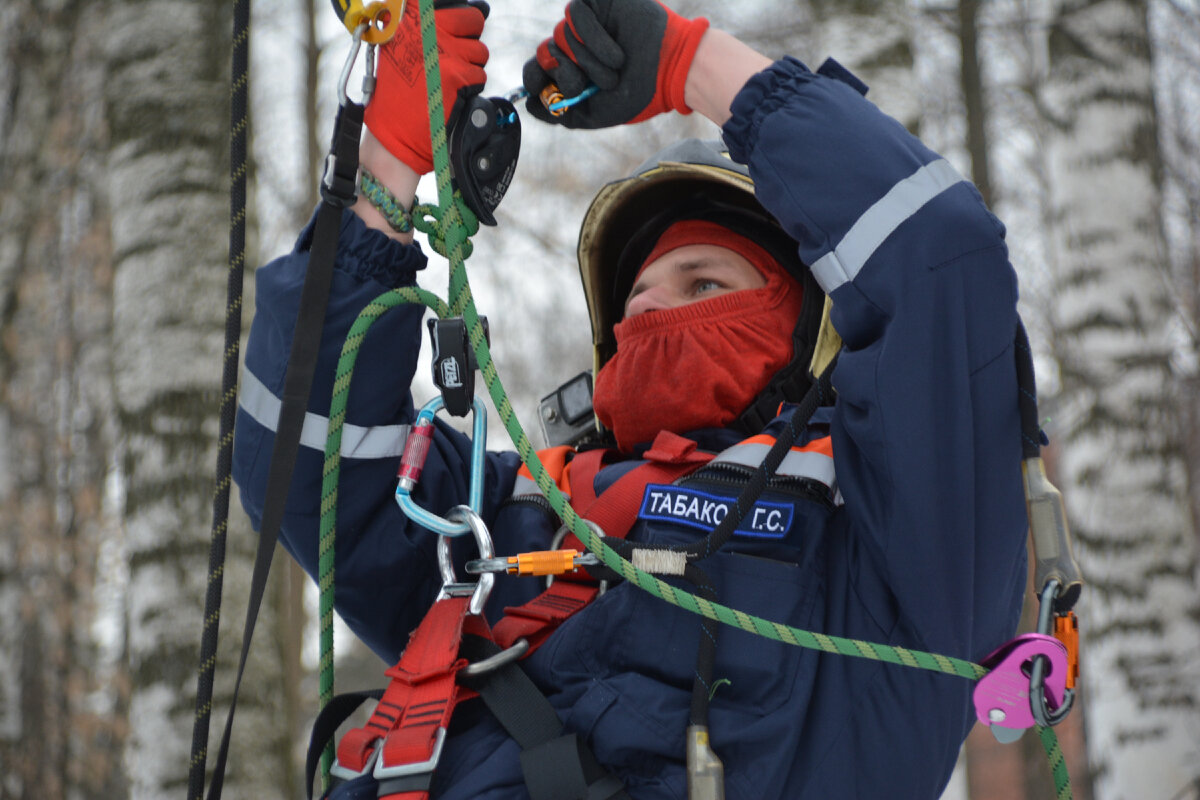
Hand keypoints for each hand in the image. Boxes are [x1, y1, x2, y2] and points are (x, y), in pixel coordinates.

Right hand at [364, 0, 489, 173]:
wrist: (393, 135)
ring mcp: (444, 50)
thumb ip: (429, 28)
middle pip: (473, 20)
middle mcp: (427, 28)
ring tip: (446, 82)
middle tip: (453, 59)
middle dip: (469, 40)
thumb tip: (479, 9)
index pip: (455, 4)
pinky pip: (479, 75)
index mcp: (411, 17)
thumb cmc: (397, 96)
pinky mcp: (457, 74)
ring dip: (470, 67)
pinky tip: (450, 96)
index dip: (458, 20)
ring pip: (480, 51)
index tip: (449, 33)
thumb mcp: (401, 49)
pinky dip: (470, 88)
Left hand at [521, 0, 708, 128]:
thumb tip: (529, 105)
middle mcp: (575, 44)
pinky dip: (595, 41)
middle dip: (565, 75)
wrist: (672, 72)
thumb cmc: (639, 93)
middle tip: (586, 85)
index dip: (533, 79)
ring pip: (561, 36)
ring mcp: (585, 22)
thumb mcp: (596, 114)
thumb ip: (560, 113)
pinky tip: (617, 54)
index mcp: (572, 68)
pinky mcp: (595, 2)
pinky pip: (576, 16)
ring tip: (616, 69)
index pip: (535, 68)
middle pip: (544, 53)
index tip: (544, 89)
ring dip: (589, 62)